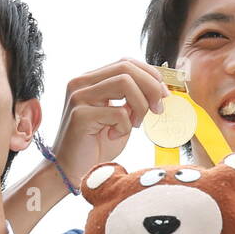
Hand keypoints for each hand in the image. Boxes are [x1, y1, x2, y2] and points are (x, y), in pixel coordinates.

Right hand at [52, 59, 169, 183]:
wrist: (72, 171)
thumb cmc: (96, 145)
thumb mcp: (120, 116)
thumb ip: (132, 100)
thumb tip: (158, 89)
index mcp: (90, 80)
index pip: (125, 62)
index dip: (150, 75)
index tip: (163, 94)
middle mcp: (81, 83)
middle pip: (126, 68)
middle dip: (151, 87)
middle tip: (158, 109)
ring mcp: (78, 97)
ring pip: (124, 83)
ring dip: (140, 105)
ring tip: (135, 125)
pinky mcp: (80, 115)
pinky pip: (118, 112)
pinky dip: (124, 127)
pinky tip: (113, 136)